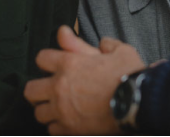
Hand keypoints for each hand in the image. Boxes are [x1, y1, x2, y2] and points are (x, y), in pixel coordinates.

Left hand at [24, 26, 145, 135]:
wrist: (138, 103)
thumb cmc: (129, 75)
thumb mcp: (118, 51)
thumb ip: (103, 44)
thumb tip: (98, 41)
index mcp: (69, 63)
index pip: (41, 58)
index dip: (48, 60)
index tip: (55, 65)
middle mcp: (60, 86)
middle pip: (30, 89)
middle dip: (38, 89)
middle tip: (49, 91)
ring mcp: (62, 110)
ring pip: (38, 113)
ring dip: (47, 110)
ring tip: (58, 109)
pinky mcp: (70, 129)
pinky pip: (52, 130)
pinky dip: (58, 127)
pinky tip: (68, 122)